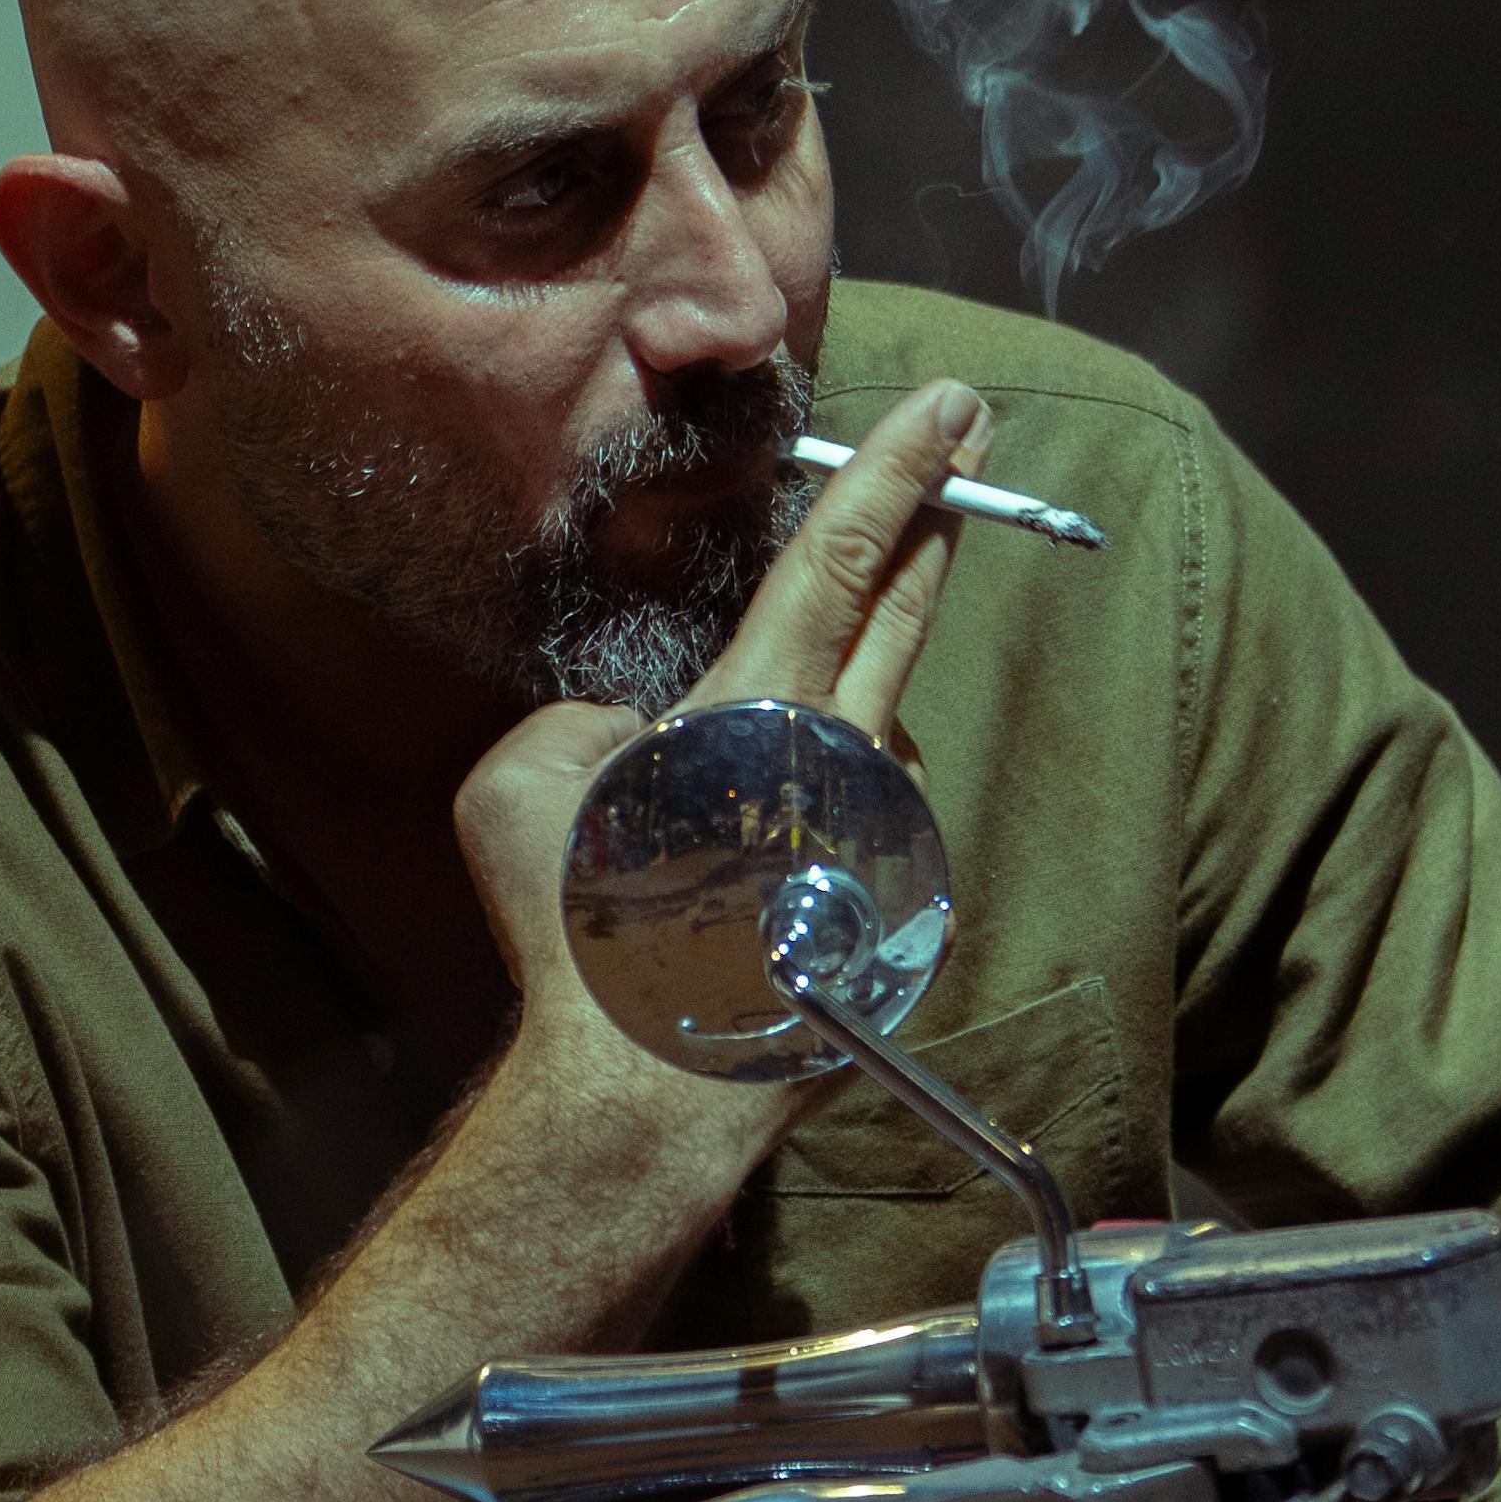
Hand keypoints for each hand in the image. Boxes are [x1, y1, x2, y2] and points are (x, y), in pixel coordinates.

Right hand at [447, 377, 989, 1026]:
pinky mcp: (900, 905)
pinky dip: (822, 824)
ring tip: (736, 806)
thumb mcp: (527, 783)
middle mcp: (848, 755)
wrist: (651, 1091)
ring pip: (874, 737)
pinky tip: (759, 881)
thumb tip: (644, 733)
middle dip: (941, 513)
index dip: (898, 470)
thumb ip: (590, 719)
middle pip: (907, 607)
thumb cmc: (578, 933)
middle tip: (973, 441)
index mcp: (763, 704)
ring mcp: (885, 833)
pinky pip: (866, 829)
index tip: (947, 411)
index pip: (848, 554)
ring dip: (830, 728)